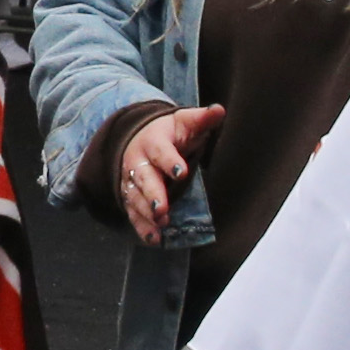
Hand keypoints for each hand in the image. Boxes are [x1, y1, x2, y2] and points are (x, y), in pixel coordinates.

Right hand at [115, 105, 224, 244]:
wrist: (137, 138)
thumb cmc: (168, 132)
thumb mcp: (184, 122)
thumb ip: (201, 119)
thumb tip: (219, 110)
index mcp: (153, 141)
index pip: (161, 152)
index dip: (170, 162)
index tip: (182, 172)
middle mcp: (138, 162)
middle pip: (144, 179)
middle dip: (152, 195)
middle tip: (163, 209)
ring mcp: (132, 181)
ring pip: (136, 198)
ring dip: (147, 213)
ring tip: (160, 225)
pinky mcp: (130, 196)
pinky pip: (133, 212)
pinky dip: (142, 226)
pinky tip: (153, 239)